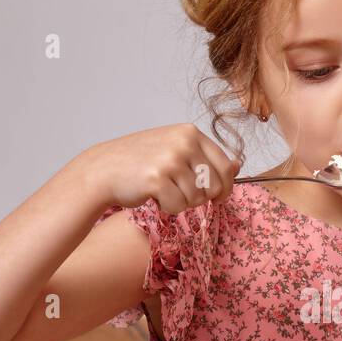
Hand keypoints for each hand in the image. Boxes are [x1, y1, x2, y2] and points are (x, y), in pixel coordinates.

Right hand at [84, 123, 240, 213]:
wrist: (104, 169)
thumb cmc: (140, 162)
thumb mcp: (175, 150)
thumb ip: (204, 157)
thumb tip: (237, 166)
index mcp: (190, 133)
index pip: (225, 166)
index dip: (224, 187)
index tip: (217, 196)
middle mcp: (183, 142)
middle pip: (215, 186)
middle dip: (201, 197)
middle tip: (181, 193)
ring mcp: (170, 159)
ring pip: (196, 199)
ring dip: (181, 202)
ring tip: (163, 190)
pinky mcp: (157, 178)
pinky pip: (178, 206)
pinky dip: (168, 207)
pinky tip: (154, 195)